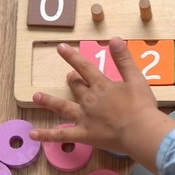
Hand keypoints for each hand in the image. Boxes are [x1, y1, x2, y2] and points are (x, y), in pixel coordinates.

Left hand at [29, 38, 174, 170]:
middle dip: (72, 80)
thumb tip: (114, 39)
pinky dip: (46, 135)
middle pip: (76, 86)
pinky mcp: (83, 134)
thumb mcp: (136, 79)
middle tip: (70, 77)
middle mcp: (89, 99)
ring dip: (49, 101)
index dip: (71, 57)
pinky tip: (33, 134)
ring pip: (62, 107)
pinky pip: (61, 135)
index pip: (84, 67)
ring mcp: (84, 117)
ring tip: (36, 96)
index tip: (60, 48)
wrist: (140, 131)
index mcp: (101, 86)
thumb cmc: (141, 106)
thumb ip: (124, 59)